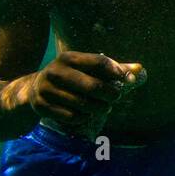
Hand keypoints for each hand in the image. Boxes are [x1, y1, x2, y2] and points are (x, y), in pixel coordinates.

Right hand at [29, 51, 145, 129]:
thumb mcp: (88, 68)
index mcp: (69, 58)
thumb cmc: (73, 77)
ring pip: (83, 104)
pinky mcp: (41, 106)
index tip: (127, 80)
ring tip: (103, 107)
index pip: (99, 62)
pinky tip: (86, 115)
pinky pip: (72, 117)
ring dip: (99, 108)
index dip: (117, 72)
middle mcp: (55, 71)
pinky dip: (84, 118)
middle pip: (93, 86)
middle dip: (110, 94)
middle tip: (115, 97)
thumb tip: (140, 69)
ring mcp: (46, 89)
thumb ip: (114, 68)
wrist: (34, 89)